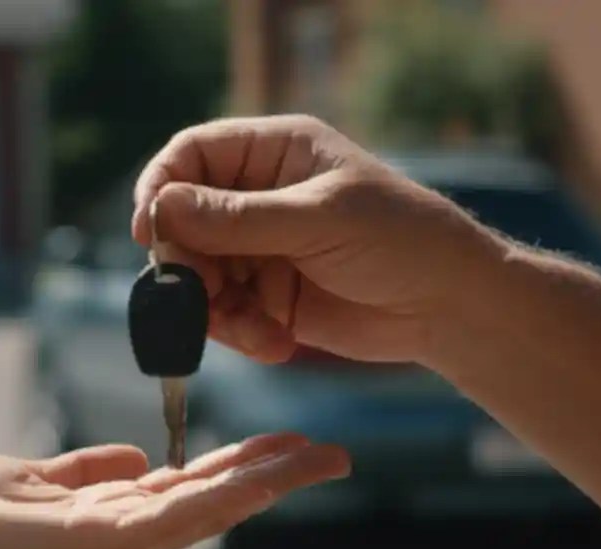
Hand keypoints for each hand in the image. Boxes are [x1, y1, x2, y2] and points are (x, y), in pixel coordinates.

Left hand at [0, 433, 348, 548]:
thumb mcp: (36, 474)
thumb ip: (88, 469)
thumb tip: (136, 455)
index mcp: (111, 514)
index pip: (193, 487)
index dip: (245, 467)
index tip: (291, 444)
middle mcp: (123, 537)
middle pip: (214, 501)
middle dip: (276, 477)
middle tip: (334, 454)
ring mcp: (113, 547)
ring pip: (207, 510)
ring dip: (265, 485)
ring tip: (316, 459)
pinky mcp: (95, 548)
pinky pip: (171, 519)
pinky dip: (221, 499)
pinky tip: (259, 479)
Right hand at [133, 115, 506, 364]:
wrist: (450, 306)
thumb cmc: (400, 239)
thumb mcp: (318, 220)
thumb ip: (238, 218)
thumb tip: (161, 208)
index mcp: (274, 153)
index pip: (192, 156)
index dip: (161, 189)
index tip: (150, 233)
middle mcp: (259, 197)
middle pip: (183, 222)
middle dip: (187, 264)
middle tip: (202, 296)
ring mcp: (261, 250)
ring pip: (197, 276)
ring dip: (214, 309)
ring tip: (256, 329)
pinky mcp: (268, 298)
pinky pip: (224, 315)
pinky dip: (239, 333)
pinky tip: (277, 343)